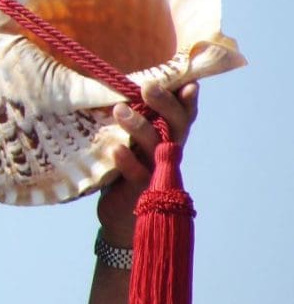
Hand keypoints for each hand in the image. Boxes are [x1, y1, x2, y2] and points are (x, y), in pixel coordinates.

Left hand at [96, 82, 199, 245]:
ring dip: (139, 127)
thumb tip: (119, 89)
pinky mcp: (140, 192)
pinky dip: (126, 161)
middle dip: (165, 105)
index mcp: (168, 142)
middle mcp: (167, 156)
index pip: (184, 118)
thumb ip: (135, 124)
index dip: (188, 101)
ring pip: (156, 148)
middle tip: (147, 86)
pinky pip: (136, 174)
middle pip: (176, 127)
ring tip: (119, 109)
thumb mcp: (132, 146)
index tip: (189, 82)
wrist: (120, 221)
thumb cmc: (125, 175)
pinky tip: (115, 148)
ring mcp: (157, 175)